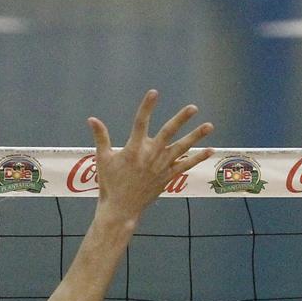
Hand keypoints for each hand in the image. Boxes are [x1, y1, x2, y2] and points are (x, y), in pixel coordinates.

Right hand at [87, 91, 213, 219]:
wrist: (121, 207)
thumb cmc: (110, 183)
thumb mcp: (103, 159)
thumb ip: (101, 137)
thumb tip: (92, 119)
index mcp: (134, 148)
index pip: (140, 122)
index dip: (147, 106)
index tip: (154, 93)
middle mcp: (151, 154)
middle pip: (168, 132)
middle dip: (181, 119)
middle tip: (193, 107)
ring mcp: (162, 166)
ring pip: (182, 147)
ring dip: (196, 136)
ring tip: (209, 125)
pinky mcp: (169, 176)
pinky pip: (186, 165)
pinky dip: (198, 158)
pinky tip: (210, 150)